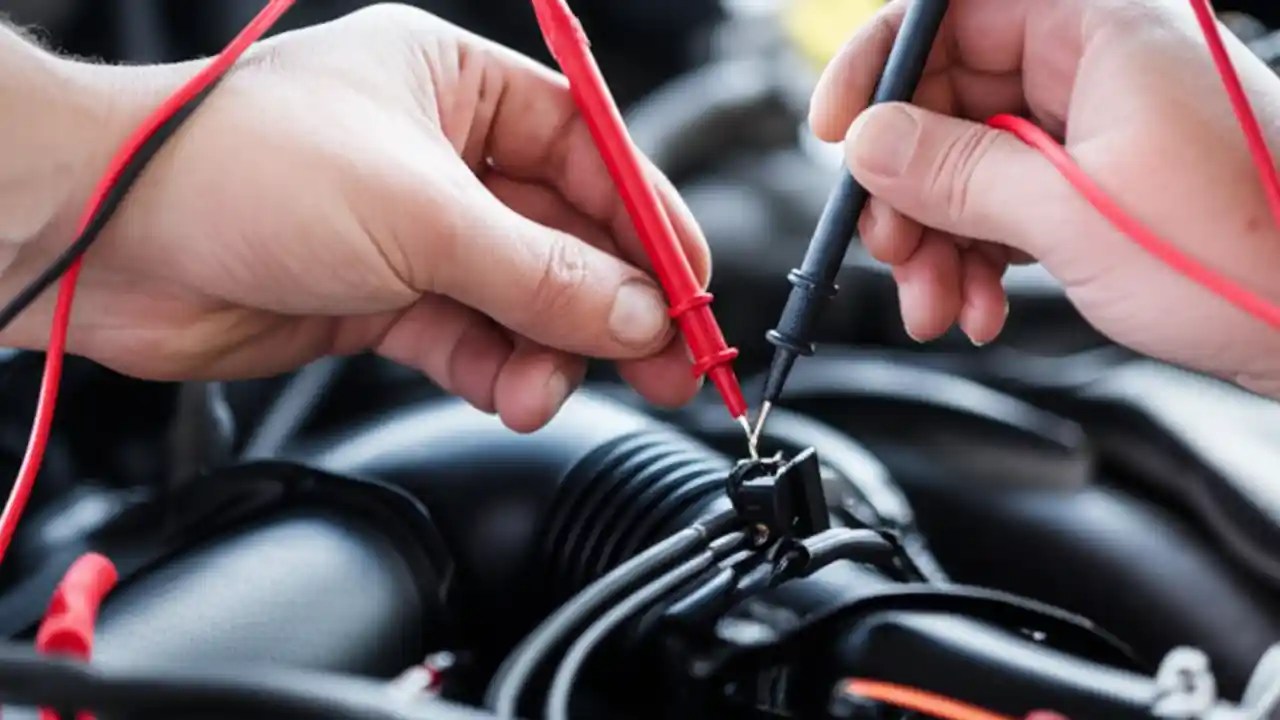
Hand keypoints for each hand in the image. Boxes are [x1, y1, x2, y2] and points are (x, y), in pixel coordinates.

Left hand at [0, 4, 709, 431]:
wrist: (108, 239)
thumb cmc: (234, 165)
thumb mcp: (421, 212)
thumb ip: (541, 273)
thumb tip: (637, 310)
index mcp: (460, 87)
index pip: (591, 152)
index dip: (649, 223)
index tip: (692, 288)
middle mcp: (444, 157)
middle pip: (565, 235)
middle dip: (613, 301)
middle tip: (667, 360)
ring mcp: (414, 233)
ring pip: (521, 299)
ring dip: (552, 348)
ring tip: (557, 384)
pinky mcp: (382, 299)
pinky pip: (471, 340)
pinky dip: (500, 371)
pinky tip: (516, 392)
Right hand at [812, 0, 1279, 394]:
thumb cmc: (1248, 257)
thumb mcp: (1073, 215)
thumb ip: (956, 172)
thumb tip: (867, 145)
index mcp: (1096, 27)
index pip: (951, 12)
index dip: (881, 67)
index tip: (838, 130)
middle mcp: (1092, 63)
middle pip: (948, 98)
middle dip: (907, 186)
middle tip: (890, 248)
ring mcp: (1094, 124)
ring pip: (967, 160)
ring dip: (936, 238)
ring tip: (936, 302)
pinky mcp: (1095, 180)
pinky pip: (1003, 201)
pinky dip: (977, 255)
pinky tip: (977, 302)